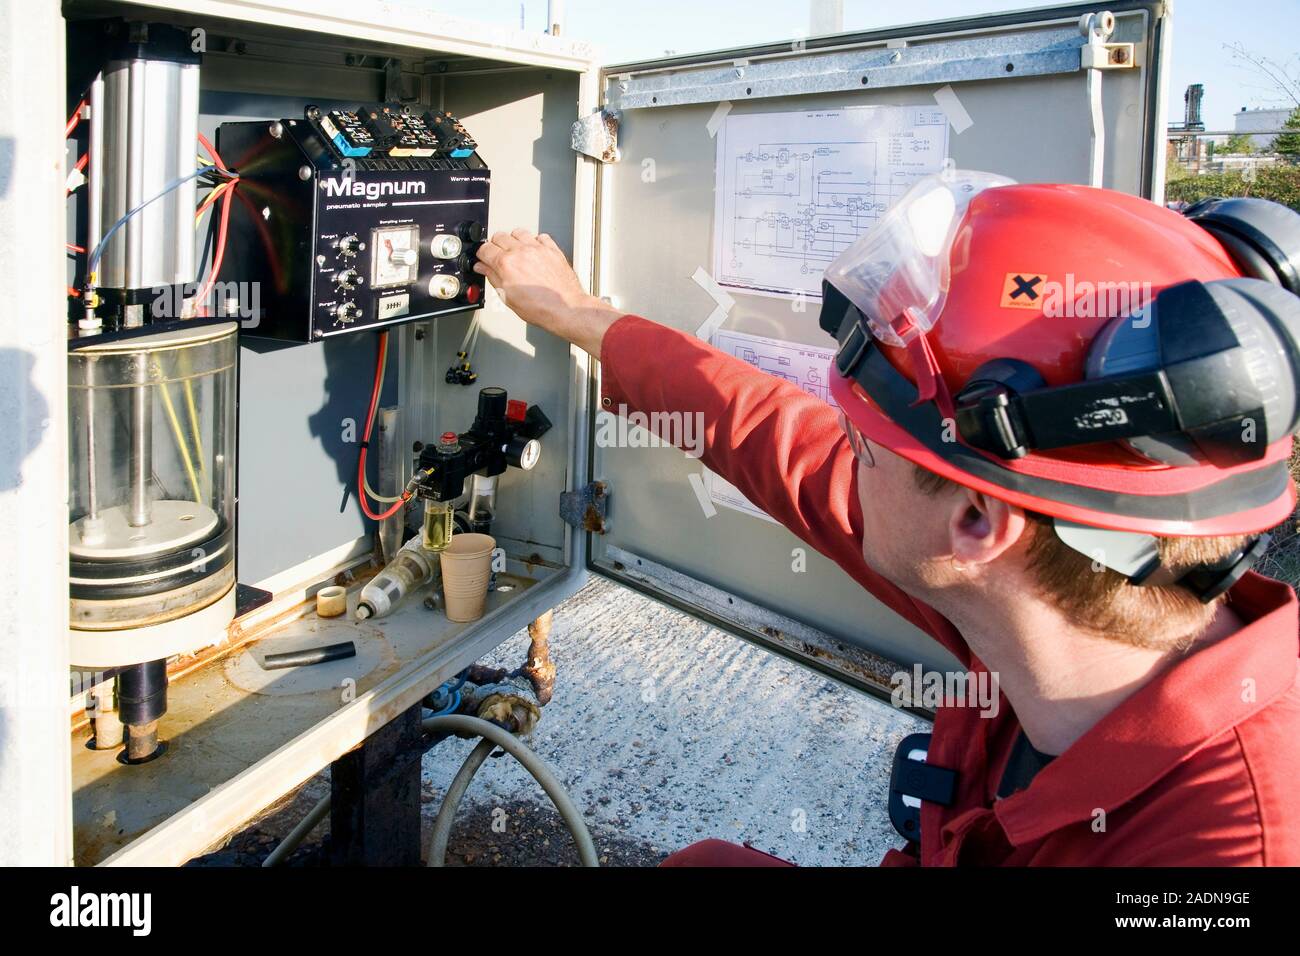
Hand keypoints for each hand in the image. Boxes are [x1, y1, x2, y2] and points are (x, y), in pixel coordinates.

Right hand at [475, 229, 619, 355]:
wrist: (565, 308)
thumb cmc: (540, 308)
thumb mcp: (507, 297)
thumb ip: (493, 277)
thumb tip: (482, 268)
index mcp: (506, 263)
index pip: (485, 248)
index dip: (481, 255)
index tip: (484, 258)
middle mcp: (521, 252)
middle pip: (499, 236)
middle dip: (495, 246)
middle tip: (498, 257)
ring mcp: (538, 248)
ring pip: (518, 232)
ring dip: (514, 240)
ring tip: (515, 252)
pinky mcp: (552, 249)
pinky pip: (540, 236)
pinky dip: (535, 242)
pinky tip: (533, 252)